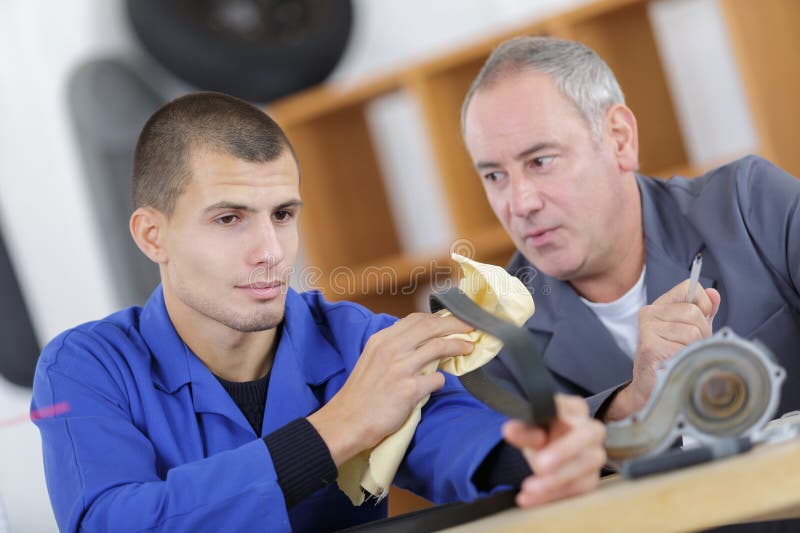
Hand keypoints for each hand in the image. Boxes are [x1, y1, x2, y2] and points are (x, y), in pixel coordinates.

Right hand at [308, 313, 472, 464]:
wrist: (347, 421)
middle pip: (431, 327)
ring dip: (458, 346)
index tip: (453, 321)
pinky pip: (436, 379)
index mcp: (382, 340)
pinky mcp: (408, 390)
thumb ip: (394, 348)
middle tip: (470, 328)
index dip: (439, 318)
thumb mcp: (372, 360)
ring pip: (438, 347)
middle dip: (455, 325)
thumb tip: (421, 342)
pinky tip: (439, 383)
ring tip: (469, 348)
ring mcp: (400, 369)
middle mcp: (391, 349)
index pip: (416, 320)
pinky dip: (441, 379)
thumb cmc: (361, 394)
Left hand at [504, 394, 605, 507]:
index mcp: (576, 409)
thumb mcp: (530, 426)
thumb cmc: (544, 429)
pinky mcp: (589, 480)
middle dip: (563, 454)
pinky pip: (575, 492)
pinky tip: (530, 499)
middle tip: (540, 466)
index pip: (571, 411)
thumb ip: (523, 429)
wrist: (549, 446)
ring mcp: (593, 457)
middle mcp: (592, 432)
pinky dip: (551, 497)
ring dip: (555, 484)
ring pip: (584, 472)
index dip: (558, 420)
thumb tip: (509, 430)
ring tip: (529, 489)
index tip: (538, 438)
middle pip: (586, 440)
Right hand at [605, 279, 720, 420]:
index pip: (689, 287)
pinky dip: (685, 358)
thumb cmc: (672, 357)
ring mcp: (648, 329)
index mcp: (661, 305)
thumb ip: (703, 311)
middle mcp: (650, 313)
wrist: (652, 387)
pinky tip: (675, 362)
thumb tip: (714, 293)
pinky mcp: (649, 346)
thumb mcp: (691, 330)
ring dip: (693, 348)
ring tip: (682, 355)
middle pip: (693, 312)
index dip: (703, 303)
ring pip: (692, 332)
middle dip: (702, 332)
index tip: (701, 319)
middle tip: (690, 346)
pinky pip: (683, 347)